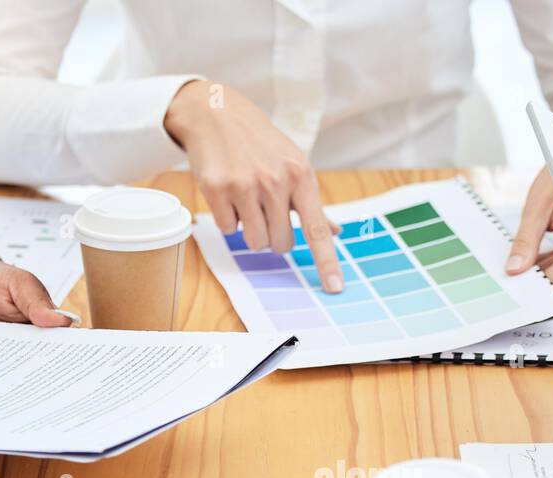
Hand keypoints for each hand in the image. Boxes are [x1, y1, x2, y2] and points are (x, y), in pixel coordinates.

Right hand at [165, 81, 341, 290]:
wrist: (217, 113)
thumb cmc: (261, 144)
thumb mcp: (294, 165)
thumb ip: (312, 204)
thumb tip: (336, 232)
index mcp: (301, 176)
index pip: (317, 229)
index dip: (327, 262)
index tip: (335, 289)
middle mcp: (275, 181)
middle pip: (281, 244)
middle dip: (273, 234)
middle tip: (265, 208)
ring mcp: (245, 184)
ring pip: (255, 242)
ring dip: (250, 229)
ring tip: (246, 200)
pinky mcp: (216, 188)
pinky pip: (228, 230)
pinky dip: (228, 218)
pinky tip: (228, 192)